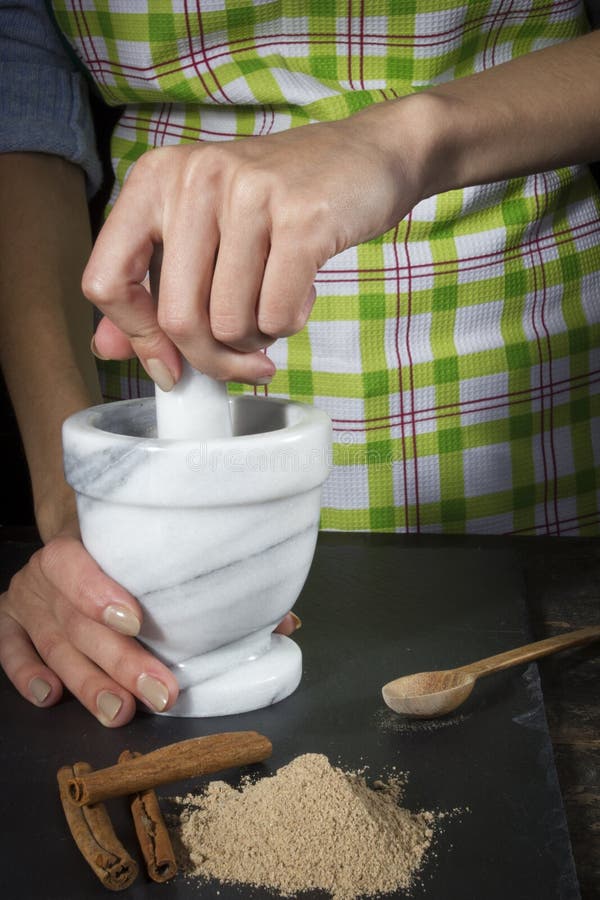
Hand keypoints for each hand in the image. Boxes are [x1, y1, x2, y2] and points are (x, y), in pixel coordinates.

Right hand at [0, 520, 299, 725]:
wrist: (75, 531)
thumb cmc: (128, 549)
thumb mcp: (158, 551)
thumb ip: (210, 583)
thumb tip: (285, 623)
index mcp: (80, 545)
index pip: (78, 564)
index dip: (99, 593)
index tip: (136, 621)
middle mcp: (46, 576)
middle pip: (77, 621)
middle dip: (119, 661)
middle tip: (159, 692)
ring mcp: (26, 601)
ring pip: (55, 645)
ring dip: (89, 683)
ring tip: (120, 712)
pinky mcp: (9, 623)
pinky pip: (10, 651)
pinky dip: (25, 674)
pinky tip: (49, 697)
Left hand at [84, 99, 427, 385]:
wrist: (368, 156)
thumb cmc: (280, 203)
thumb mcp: (205, 231)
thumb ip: (154, 286)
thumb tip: (106, 350)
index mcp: (155, 179)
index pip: (106, 282)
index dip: (138, 339)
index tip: (171, 367)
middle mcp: (194, 178)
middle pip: (176, 318)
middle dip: (212, 358)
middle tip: (242, 361)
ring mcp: (248, 193)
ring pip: (229, 324)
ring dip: (257, 339)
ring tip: (276, 305)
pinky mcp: (302, 218)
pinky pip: (277, 315)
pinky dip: (291, 323)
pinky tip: (302, 295)